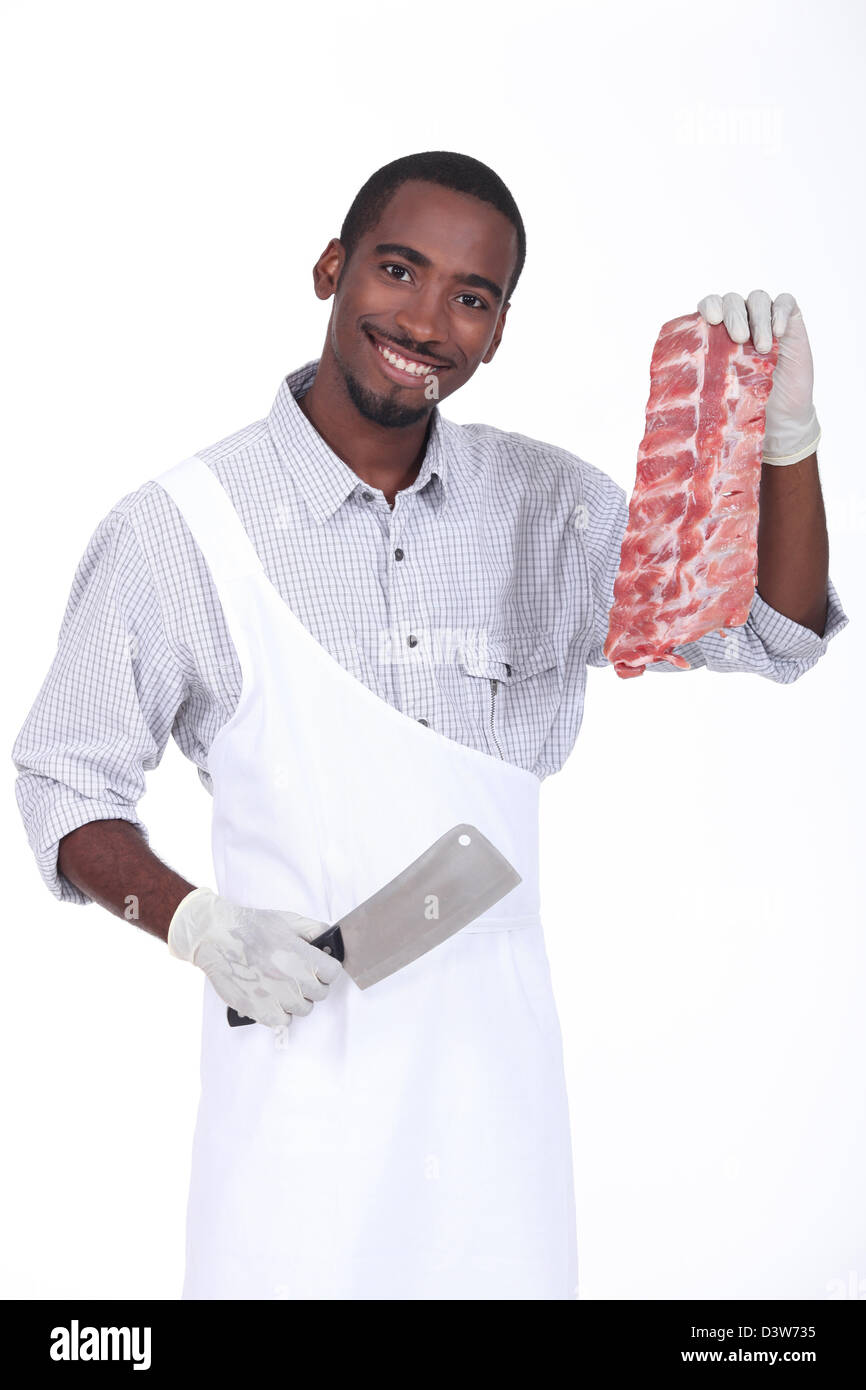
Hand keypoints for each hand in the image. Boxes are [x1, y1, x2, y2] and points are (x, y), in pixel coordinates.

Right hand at [167, 887, 342, 1027]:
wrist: (217, 937)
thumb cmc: (251, 927)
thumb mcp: (288, 920)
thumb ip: (315, 930)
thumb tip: (331, 942)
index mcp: (304, 957)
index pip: (333, 973)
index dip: (326, 969)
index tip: (318, 967)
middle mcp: (294, 980)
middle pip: (321, 993)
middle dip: (313, 984)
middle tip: (298, 974)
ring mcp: (277, 998)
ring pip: (304, 1009)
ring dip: (298, 999)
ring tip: (284, 985)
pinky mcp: (260, 1011)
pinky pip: (283, 1021)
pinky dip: (281, 1013)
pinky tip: (272, 998)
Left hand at [696, 290, 820, 465]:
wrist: (778, 417)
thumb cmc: (743, 404)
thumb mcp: (715, 394)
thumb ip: (695, 384)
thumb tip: (658, 399)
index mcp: (716, 332)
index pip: (709, 305)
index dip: (709, 306)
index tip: (712, 320)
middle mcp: (739, 320)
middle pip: (732, 300)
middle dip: (734, 315)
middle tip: (739, 339)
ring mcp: (763, 318)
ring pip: (757, 299)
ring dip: (758, 319)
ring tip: (761, 346)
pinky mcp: (789, 321)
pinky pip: (784, 302)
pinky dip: (779, 312)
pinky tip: (778, 332)